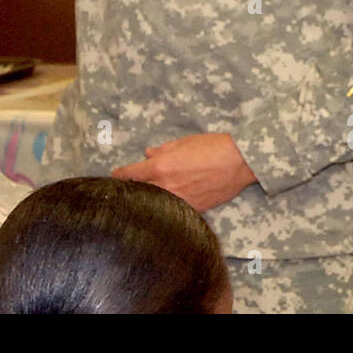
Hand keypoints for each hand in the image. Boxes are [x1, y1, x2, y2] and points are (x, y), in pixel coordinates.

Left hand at [111, 132, 256, 212]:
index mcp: (160, 167)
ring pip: (158, 204)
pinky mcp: (195, 209)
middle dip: (134, 190)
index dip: (120, 175)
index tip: (114, 177)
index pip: (131, 174)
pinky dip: (170, 207)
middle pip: (142, 192)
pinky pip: (176, 210)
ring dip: (151, 200)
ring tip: (147, 199)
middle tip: (129, 190)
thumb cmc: (212, 146)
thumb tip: (148, 153)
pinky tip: (169, 206)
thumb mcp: (183, 142)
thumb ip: (162, 150)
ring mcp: (181, 201)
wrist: (239, 162)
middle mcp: (167, 187)